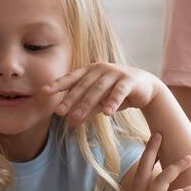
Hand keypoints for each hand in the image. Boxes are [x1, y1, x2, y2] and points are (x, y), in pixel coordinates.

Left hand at [41, 62, 163, 126]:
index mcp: (90, 71)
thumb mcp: (100, 101)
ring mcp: (115, 73)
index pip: (71, 78)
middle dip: (70, 100)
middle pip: (82, 85)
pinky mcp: (129, 80)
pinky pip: (119, 92)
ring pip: (98, 89)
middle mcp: (100, 69)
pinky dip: (112, 102)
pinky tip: (107, 114)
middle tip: (59, 113)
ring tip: (77, 118)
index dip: (57, 84)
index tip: (44, 92)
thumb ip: (86, 108)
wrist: (146, 88)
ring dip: (87, 104)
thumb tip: (70, 121)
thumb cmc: (118, 93)